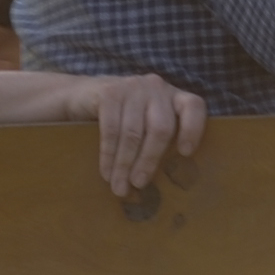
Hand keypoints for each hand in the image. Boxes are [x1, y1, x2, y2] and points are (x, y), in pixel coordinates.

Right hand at [74, 73, 207, 196]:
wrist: (81, 94)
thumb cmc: (123, 116)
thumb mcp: (146, 121)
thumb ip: (159, 138)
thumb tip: (166, 181)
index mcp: (174, 96)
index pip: (194, 107)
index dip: (193, 130)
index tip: (186, 154)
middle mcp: (157, 88)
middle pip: (160, 128)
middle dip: (149, 161)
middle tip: (139, 184)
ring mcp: (133, 87)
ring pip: (133, 133)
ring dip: (125, 165)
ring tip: (120, 186)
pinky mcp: (109, 92)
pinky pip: (111, 130)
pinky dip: (109, 155)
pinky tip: (107, 172)